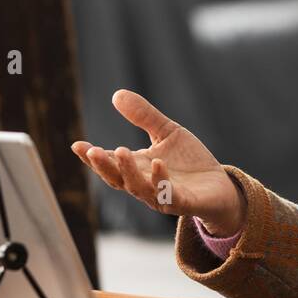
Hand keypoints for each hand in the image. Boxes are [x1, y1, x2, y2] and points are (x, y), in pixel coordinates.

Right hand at [71, 90, 247, 236]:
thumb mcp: (167, 133)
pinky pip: (170, 195)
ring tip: (121, 151)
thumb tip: (116, 94)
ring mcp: (164, 196)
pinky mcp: (185, 202)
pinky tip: (157, 165)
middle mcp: (145, 185)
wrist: (220, 187)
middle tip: (92, 151)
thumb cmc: (189, 162)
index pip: (110, 164)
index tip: (76, 145)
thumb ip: (144, 116)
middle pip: (118, 179)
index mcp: (137, 168)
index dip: (93, 157)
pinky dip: (161, 181)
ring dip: (128, 172)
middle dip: (104, 166)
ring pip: (140, 188)